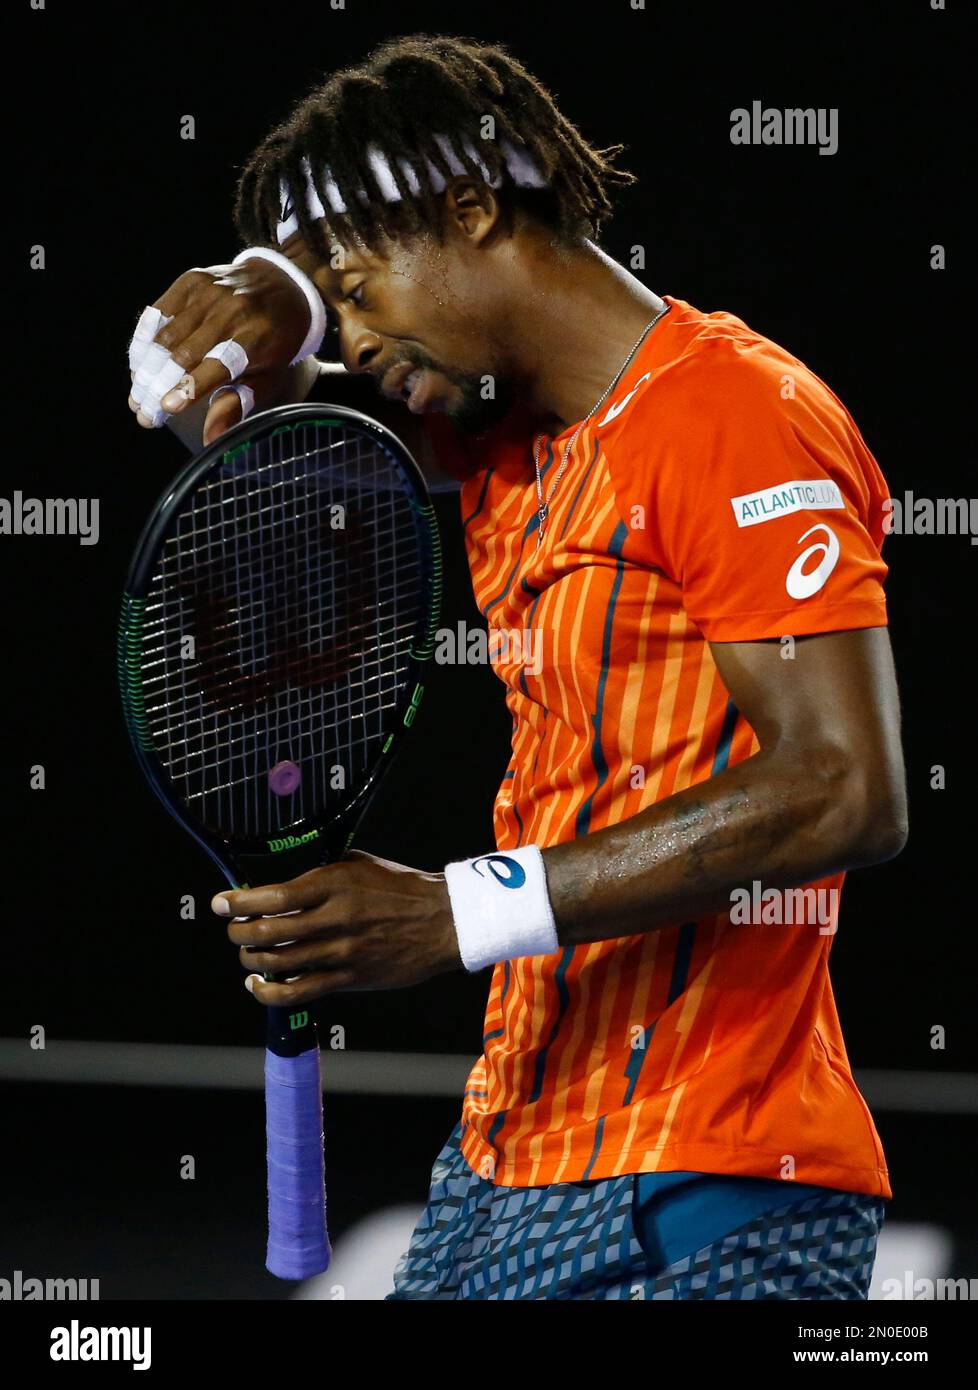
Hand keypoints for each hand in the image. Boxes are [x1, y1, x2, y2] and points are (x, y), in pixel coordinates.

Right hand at [127, 257, 314, 442]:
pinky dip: (145, 340)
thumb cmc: (275, 341)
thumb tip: (209, 438)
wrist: (283, 284)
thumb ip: (236, 404)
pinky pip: (159, 314)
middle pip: (183, 354)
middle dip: (158, 386)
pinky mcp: (192, 280)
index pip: (217, 366)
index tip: (166, 408)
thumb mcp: (267, 376)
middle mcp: (231, 311)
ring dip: (146, 368)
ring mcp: (209, 293)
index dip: (189, 387)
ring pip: (166, 336)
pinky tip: (139, 363)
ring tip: (137, 394)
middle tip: (143, 412)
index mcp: (256, 338)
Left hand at [211, 849, 462, 1004]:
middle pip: (267, 931)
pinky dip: (269, 992)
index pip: (274, 896)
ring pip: (277, 962)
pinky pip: (298, 992)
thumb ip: (324, 873)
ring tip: (246, 954)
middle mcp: (333, 919)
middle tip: (233, 928)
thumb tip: (288, 880)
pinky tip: (258, 985)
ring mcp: (340, 952)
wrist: (443, 922)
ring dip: (250, 960)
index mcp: (334, 884)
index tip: (221, 902)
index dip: (239, 901)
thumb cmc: (402, 889)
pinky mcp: (348, 978)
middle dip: (238, 932)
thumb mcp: (361, 865)